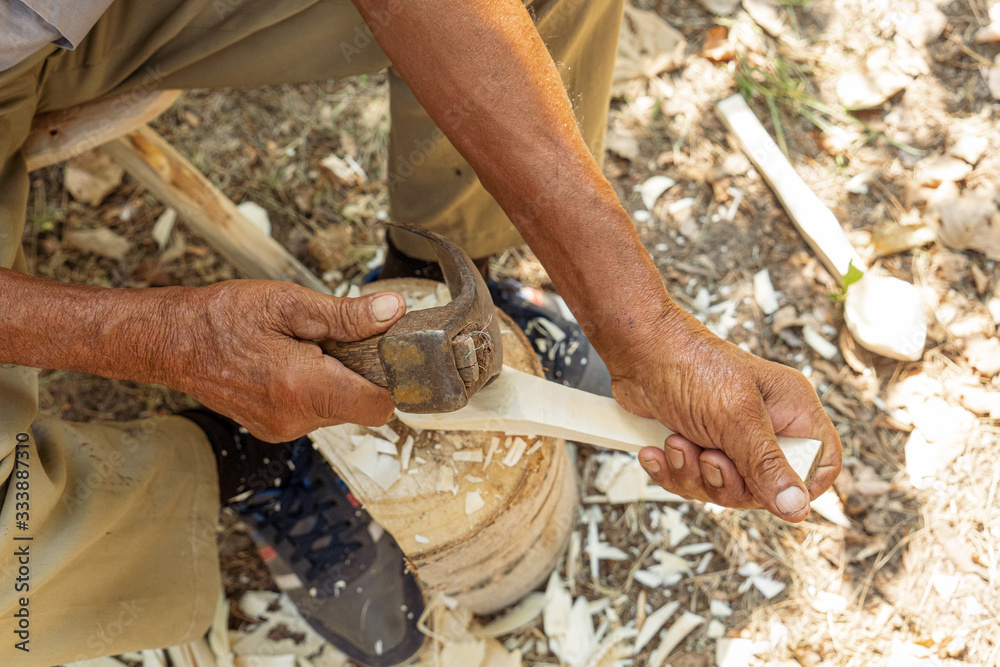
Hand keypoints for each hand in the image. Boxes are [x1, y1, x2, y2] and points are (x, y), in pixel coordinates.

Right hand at [161, 280, 405, 441]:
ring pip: (337, 409)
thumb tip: (393, 312)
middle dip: (359, 373)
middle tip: (332, 339)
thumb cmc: (222, 318)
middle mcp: (295, 419)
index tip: (383, 351)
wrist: (170, 342)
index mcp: (303, 388)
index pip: (379, 406)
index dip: (390, 378)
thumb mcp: (289, 303)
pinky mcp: (273, 430)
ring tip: (304, 350)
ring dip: (335, 381)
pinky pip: (313, 413)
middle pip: (360, 406)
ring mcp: (282, 429)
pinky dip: (314, 390)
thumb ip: (347, 314)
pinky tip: (290, 364)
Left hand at [608, 313, 840, 521]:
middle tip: (708, 456)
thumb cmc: (691, 367)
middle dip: (728, 481)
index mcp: (792, 410)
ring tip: (676, 443)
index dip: (801, 487)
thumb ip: (766, 465)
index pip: (821, 463)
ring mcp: (731, 437)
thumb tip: (798, 509)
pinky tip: (655, 452)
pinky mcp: (698, 443)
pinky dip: (672, 471)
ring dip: (693, 474)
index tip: (768, 492)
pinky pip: (694, 481)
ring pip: (726, 488)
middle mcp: (767, 425)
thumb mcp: (735, 418)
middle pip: (767, 488)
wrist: (636, 350)